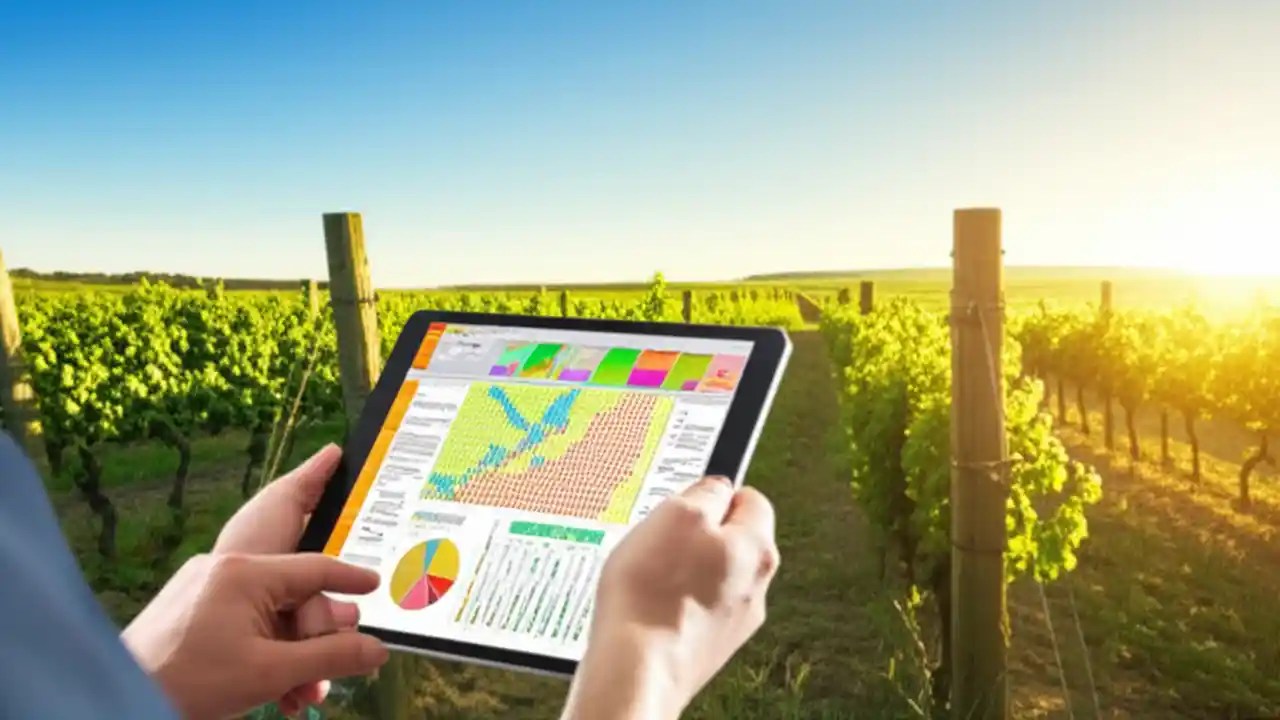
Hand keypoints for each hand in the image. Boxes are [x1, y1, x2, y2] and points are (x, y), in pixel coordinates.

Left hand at [214, 444, 352, 714]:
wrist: (119, 700)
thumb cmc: (189, 683)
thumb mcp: (272, 673)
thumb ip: (332, 657)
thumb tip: (377, 650)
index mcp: (244, 572)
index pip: (316, 566)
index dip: (351, 578)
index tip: (375, 585)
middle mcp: (223, 570)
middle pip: (294, 598)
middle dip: (314, 642)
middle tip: (325, 676)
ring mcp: (204, 590)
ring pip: (270, 616)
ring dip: (292, 656)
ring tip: (298, 696)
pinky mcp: (191, 612)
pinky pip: (244, 625)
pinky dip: (264, 654)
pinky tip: (273, 691)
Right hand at [562, 476, 780, 719]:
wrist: (636, 670)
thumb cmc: (654, 591)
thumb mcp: (677, 514)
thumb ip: (705, 494)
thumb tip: (718, 488)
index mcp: (758, 549)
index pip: (750, 500)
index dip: (715, 495)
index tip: (686, 502)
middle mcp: (756, 587)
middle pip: (730, 539)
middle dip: (696, 534)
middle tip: (660, 540)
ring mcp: (734, 621)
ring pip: (708, 575)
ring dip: (681, 570)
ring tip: (648, 577)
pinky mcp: (707, 647)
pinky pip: (691, 608)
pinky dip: (671, 602)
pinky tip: (646, 605)